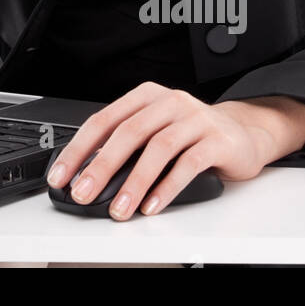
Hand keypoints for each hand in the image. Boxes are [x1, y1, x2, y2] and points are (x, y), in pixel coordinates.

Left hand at [45, 82, 304, 219]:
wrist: (244, 131)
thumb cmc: (191, 133)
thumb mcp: (156, 130)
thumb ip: (128, 146)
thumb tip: (89, 177)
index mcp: (145, 97)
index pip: (103, 120)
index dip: (78, 149)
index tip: (61, 175)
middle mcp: (168, 102)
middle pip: (128, 133)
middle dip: (101, 166)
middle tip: (83, 192)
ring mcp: (194, 119)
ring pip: (158, 148)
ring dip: (135, 182)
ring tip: (119, 208)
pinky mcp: (217, 140)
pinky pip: (188, 164)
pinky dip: (167, 187)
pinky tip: (152, 205)